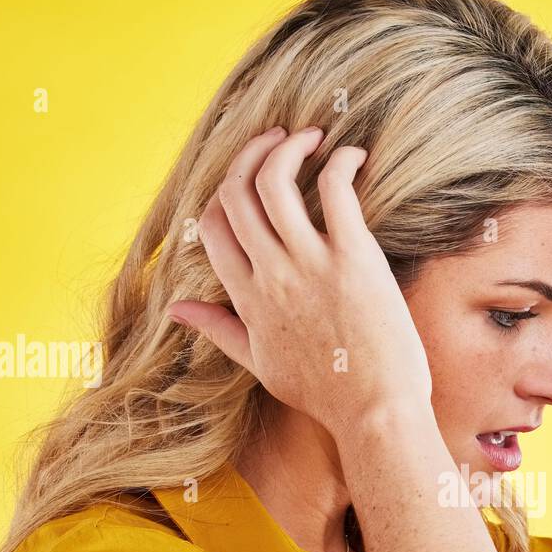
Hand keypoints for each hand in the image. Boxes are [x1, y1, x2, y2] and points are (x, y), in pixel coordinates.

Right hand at [166, 125, 433, 439]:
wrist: (375, 413)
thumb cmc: (325, 394)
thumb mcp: (260, 364)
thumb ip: (218, 329)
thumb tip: (176, 310)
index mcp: (247, 298)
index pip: (213, 224)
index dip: (224, 190)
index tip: (250, 179)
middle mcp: (270, 275)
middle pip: (237, 192)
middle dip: (252, 152)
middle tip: (279, 139)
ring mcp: (310, 265)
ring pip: (275, 180)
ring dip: (290, 146)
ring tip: (314, 137)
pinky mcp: (354, 259)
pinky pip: (334, 190)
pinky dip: (341, 162)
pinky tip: (354, 157)